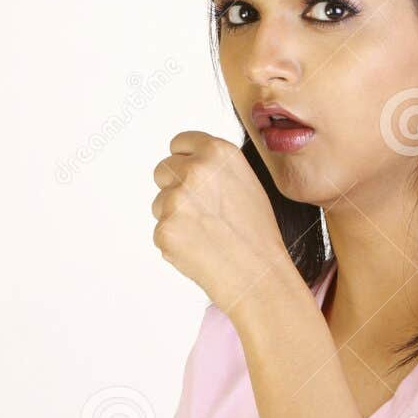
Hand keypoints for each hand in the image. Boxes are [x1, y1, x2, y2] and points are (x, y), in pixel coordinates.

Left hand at [151, 131, 290, 311]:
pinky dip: (175, 242)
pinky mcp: (165, 228)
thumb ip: (215, 168)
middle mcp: (195, 169)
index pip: (179, 142)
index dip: (183, 161)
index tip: (189, 176)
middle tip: (201, 213)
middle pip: (163, 170)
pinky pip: (160, 230)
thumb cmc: (257, 234)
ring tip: (206, 234)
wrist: (258, 274)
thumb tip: (188, 163)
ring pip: (159, 202)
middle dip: (174, 188)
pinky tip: (199, 250)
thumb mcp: (245, 183)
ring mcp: (177, 199)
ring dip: (174, 217)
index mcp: (218, 152)